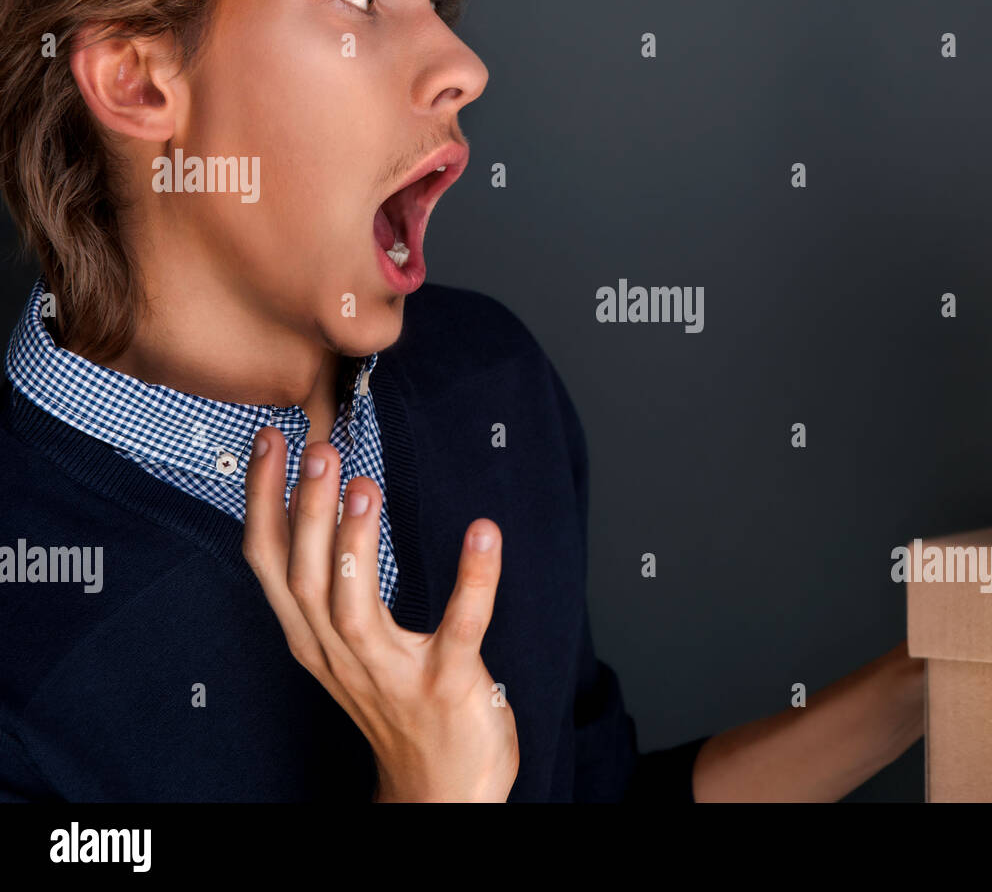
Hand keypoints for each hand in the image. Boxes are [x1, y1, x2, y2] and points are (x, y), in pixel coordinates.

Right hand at [241, 428, 518, 801]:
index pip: (270, 565)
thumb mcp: (347, 644)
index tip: (270, 441)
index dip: (265, 503)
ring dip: (357, 545)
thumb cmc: (398, 704)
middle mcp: (340, 656)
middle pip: (305, 580)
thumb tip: (326, 502)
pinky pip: (459, 629)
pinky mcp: (447, 686)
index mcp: (314, 640)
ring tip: (366, 484)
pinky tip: (483, 535)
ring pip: (355, 608)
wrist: (439, 791)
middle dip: (307, 513)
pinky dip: (472, 582)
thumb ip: (335, 583)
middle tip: (317, 450)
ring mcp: (392, 674)